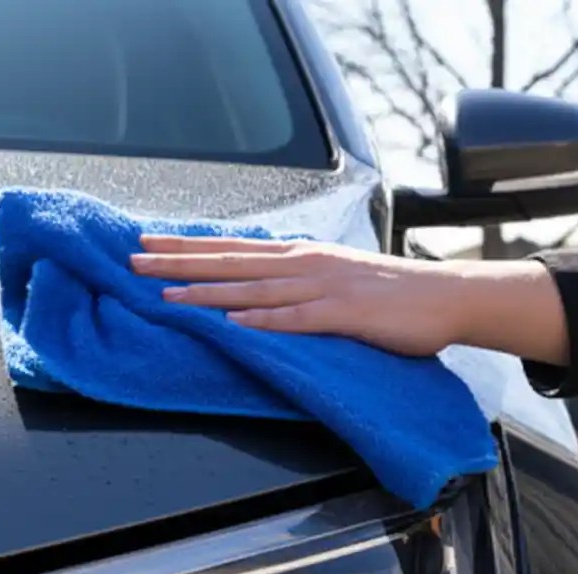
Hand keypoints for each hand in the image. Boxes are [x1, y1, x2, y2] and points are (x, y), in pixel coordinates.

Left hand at [131, 235, 570, 364]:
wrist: (445, 295)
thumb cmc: (390, 293)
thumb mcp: (336, 277)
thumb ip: (297, 282)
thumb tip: (257, 289)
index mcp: (300, 256)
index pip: (231, 248)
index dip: (186, 246)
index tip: (146, 244)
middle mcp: (304, 264)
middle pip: (229, 262)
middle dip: (178, 262)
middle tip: (132, 261)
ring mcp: (322, 288)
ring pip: (252, 289)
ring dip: (206, 292)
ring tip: (165, 295)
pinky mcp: (344, 316)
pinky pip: (297, 320)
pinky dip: (263, 321)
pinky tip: (233, 325)